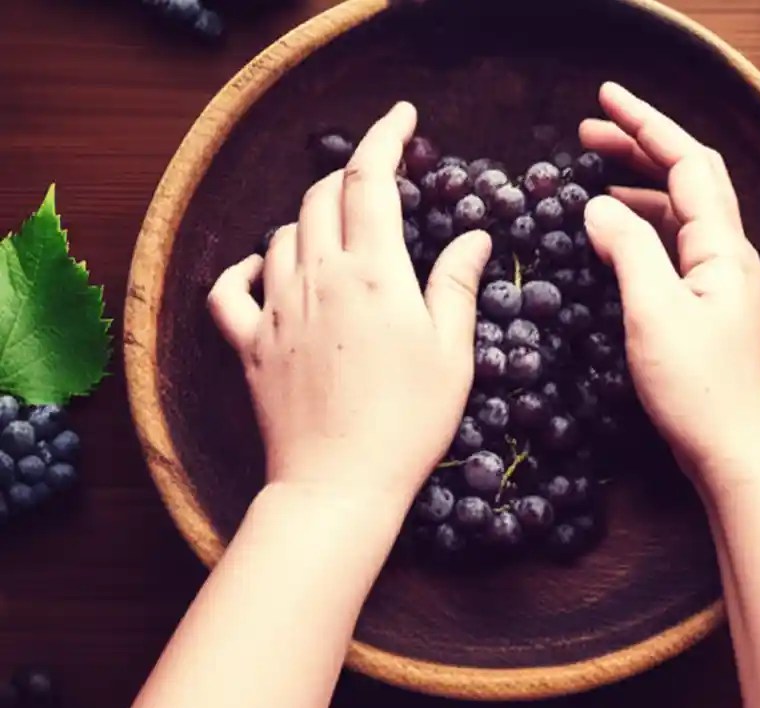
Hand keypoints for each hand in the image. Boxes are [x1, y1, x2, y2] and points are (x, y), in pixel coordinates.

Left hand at [207, 102, 490, 503]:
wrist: (339, 484)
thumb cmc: (408, 422)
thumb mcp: (452, 352)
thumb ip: (455, 284)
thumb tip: (474, 237)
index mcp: (373, 272)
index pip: (371, 178)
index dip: (385, 136)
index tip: (403, 117)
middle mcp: (318, 277)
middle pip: (321, 196)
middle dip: (352, 176)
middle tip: (382, 182)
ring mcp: (276, 309)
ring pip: (281, 235)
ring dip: (310, 218)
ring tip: (338, 229)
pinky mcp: (250, 344)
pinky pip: (230, 290)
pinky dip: (245, 269)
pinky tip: (261, 268)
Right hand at [580, 83, 759, 492]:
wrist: (741, 458)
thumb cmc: (701, 392)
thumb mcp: (654, 313)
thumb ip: (628, 250)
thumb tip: (599, 207)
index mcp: (724, 249)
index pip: (688, 161)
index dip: (646, 123)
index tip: (604, 98)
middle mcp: (732, 258)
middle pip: (690, 180)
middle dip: (641, 147)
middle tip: (588, 133)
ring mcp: (726, 286)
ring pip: (684, 216)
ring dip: (642, 188)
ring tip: (595, 180)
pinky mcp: (714, 313)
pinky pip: (679, 250)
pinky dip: (646, 230)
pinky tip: (621, 240)